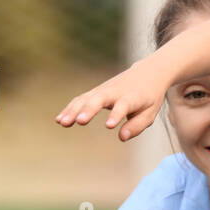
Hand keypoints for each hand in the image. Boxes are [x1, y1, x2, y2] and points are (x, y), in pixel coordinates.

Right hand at [55, 55, 170, 140]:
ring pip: (86, 98)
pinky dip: (70, 108)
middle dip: (89, 110)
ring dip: (74, 110)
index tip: (109, 125)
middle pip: (100, 98)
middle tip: (80, 121)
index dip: (116, 115)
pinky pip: (81, 99)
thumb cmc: (149, 97)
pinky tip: (60, 120)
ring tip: (62, 123)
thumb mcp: (150, 113)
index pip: (123, 105)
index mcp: (132, 97)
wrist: (148, 73)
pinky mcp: (96, 91)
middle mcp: (115, 91)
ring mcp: (103, 90)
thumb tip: (121, 137)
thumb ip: (137, 126)